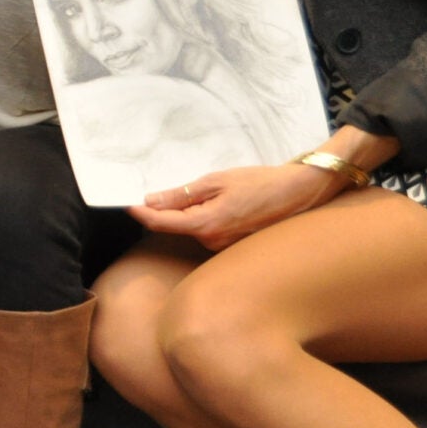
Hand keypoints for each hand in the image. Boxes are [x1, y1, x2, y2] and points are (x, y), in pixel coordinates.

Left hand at [127, 163, 342, 251]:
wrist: (299, 194)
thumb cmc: (261, 183)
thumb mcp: (217, 181)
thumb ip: (181, 194)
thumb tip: (151, 201)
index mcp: (205, 225)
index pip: (161, 223)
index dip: (141, 213)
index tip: (127, 202)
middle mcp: (211, 241)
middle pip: (175, 226)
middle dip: (166, 210)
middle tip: (162, 188)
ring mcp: (222, 246)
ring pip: (191, 228)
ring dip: (187, 212)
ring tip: (204, 192)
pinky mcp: (230, 245)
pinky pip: (207, 230)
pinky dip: (203, 216)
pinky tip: (218, 201)